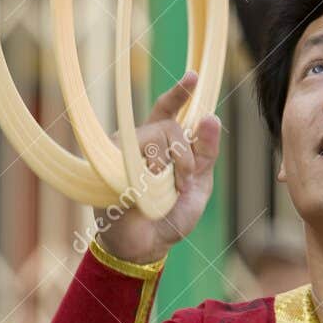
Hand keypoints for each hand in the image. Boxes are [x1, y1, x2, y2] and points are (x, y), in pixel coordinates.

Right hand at [92, 70, 221, 264]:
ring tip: (165, 191)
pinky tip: (144, 191)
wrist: (147, 245)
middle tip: (183, 182)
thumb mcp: (199, 184)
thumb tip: (211, 116)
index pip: (169, 110)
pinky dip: (149, 174)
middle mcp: (141, 142)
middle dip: (185, 154)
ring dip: (170, 166)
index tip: (193, 77)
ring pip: (154, 136)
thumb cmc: (171, 215)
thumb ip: (206, 153)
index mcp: (163, 144)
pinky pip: (136, 154)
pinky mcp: (110, 163)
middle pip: (168, 125)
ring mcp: (124, 151)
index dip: (180, 93)